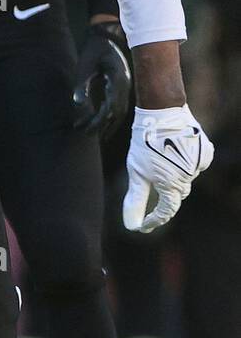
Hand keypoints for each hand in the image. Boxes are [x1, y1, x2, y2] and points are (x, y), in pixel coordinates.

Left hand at [72, 21, 131, 138]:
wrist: (107, 36)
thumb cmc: (95, 49)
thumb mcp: (85, 65)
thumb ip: (82, 84)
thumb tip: (77, 104)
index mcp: (117, 80)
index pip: (111, 107)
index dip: (99, 121)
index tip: (85, 129)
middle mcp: (124, 86)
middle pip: (116, 114)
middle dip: (102, 126)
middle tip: (85, 134)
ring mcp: (124, 87)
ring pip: (117, 112)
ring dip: (105, 124)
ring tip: (90, 134)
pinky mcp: (120, 87)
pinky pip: (116, 106)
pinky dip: (108, 116)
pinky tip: (97, 122)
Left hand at [123, 104, 213, 232]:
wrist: (163, 111)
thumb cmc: (146, 142)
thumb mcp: (137, 172)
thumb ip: (136, 199)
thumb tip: (132, 225)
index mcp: (171, 184)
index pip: (165, 211)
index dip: (154, 220)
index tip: (144, 226)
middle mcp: (189, 177)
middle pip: (175, 194)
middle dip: (163, 195)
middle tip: (151, 187)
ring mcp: (200, 163)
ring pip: (185, 178)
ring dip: (175, 175)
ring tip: (162, 159)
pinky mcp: (206, 151)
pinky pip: (194, 164)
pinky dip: (185, 163)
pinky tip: (175, 151)